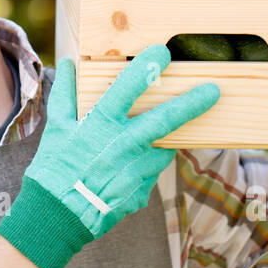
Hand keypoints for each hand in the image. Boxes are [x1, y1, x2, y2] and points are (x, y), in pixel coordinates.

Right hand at [0, 44, 219, 267]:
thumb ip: (65, 94)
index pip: (128, 88)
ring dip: (163, 143)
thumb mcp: (56, 128)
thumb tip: (66, 64)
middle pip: (164, 119)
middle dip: (191, 103)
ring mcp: (134, 169)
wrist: (57, 215)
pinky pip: (150, 172)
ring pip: (162, 149)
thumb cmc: (54, 168)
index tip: (163, 52)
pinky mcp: (140, 190)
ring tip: (146, 143)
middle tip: (213, 91)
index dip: (147, 67)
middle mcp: (122, 144)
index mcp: (100, 124)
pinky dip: (145, 167)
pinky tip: (128, 170)